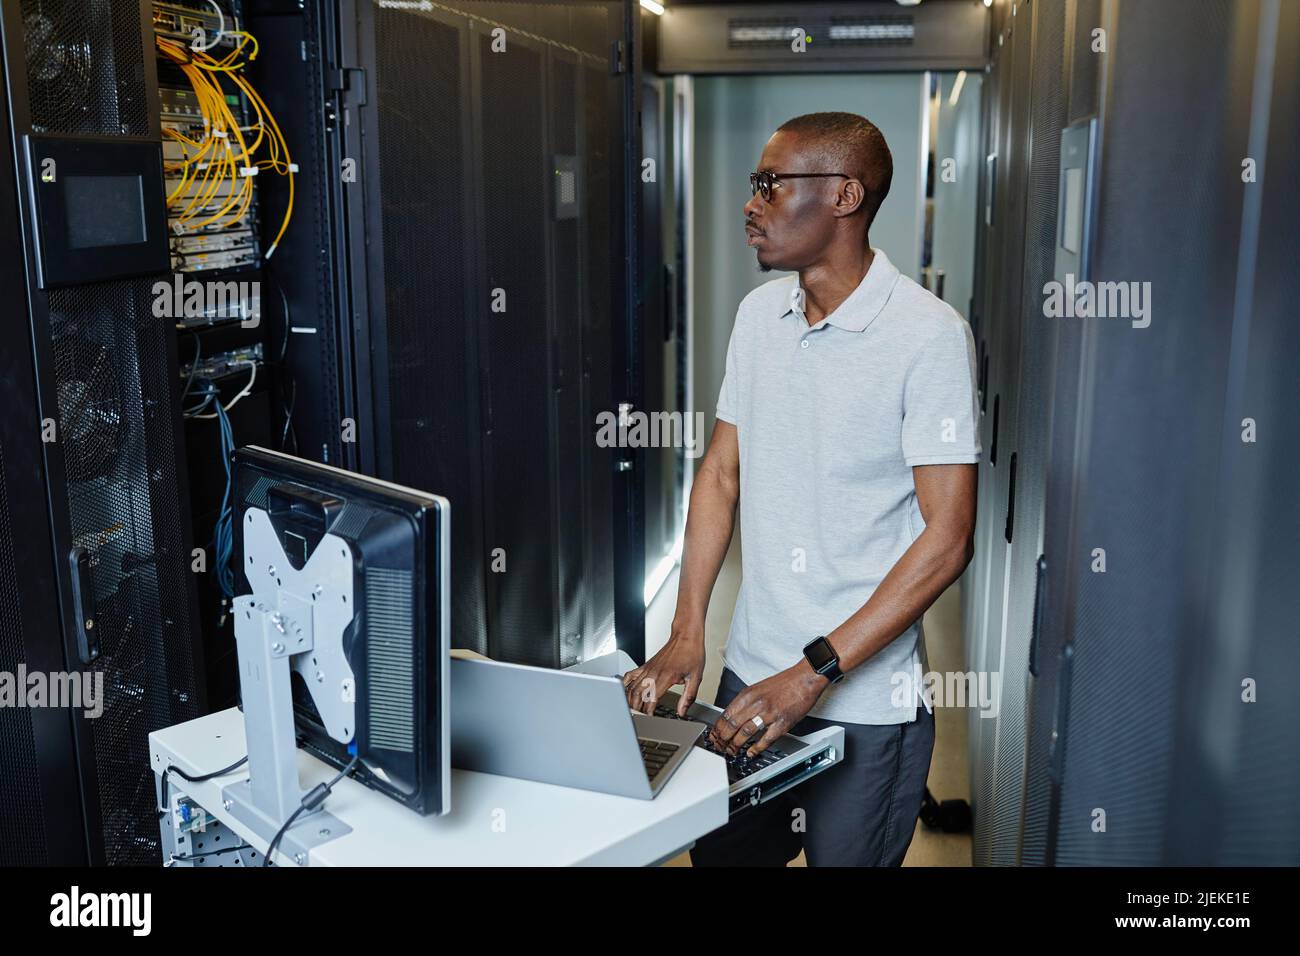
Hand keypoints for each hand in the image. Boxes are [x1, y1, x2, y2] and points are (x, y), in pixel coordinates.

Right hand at [622, 629, 705, 715]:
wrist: (686, 635)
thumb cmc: (692, 652)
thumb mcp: (696, 677)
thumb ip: (688, 696)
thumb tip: (682, 712)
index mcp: (666, 676)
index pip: (652, 698)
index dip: (648, 712)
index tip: (649, 719)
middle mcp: (654, 672)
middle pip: (637, 694)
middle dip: (636, 709)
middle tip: (639, 718)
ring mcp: (648, 668)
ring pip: (631, 686)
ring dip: (630, 700)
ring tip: (632, 710)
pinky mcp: (646, 665)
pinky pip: (630, 675)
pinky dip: (625, 685)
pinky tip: (626, 692)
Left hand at [709, 662, 827, 757]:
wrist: (804, 678)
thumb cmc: (784, 683)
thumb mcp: (758, 688)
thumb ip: (746, 702)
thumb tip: (734, 716)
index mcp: (748, 694)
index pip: (726, 714)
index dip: (717, 728)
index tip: (714, 736)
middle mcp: (756, 703)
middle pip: (732, 725)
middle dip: (722, 739)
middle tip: (719, 747)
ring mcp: (769, 714)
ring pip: (745, 733)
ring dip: (735, 745)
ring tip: (731, 752)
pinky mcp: (782, 723)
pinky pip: (766, 739)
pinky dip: (756, 748)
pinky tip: (751, 753)